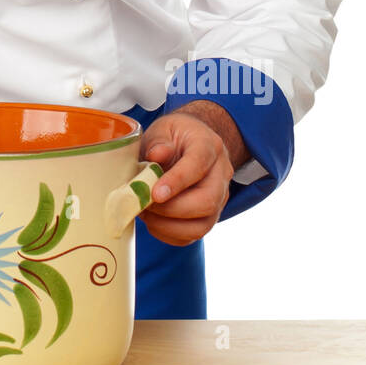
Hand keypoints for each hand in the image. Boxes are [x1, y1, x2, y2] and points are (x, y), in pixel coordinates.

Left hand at [138, 107, 238, 245]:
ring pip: (203, 225)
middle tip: (144, 204)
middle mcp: (221, 174)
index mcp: (209, 146)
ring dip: (168, 225)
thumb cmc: (174, 137)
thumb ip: (158, 140)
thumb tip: (156, 155)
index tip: (155, 193)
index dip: (177, 181)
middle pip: (207, 201)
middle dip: (172, 209)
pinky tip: (152, 220)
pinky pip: (192, 236)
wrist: (190, 145)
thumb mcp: (163, 128)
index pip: (198, 165)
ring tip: (145, 212)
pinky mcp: (209, 217)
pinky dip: (168, 233)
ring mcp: (219, 199)